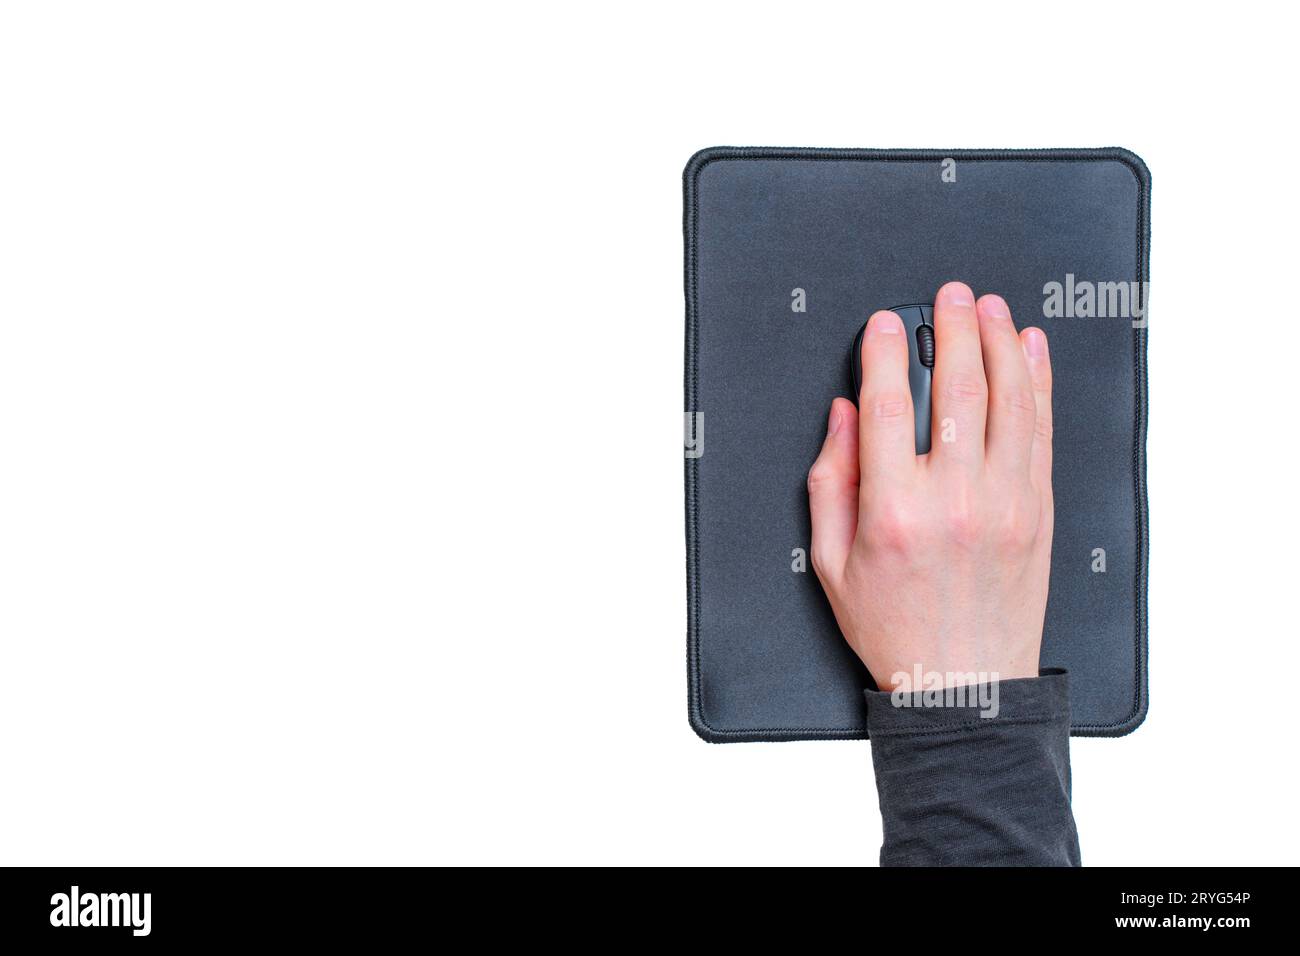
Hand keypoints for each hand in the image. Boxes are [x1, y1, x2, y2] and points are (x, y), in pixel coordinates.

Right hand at [807, 282, 1053, 690]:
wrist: (966, 683)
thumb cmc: (894, 626)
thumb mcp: (832, 563)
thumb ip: (831, 483)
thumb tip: (845, 416)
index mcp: (893, 511)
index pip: (887, 406)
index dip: (884, 352)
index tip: (884, 323)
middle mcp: (954, 500)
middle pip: (957, 389)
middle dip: (952, 328)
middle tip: (949, 294)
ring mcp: (1006, 503)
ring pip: (1009, 400)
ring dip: (1000, 343)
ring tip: (990, 307)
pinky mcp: (1039, 511)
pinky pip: (1042, 432)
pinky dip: (1040, 384)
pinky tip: (1031, 351)